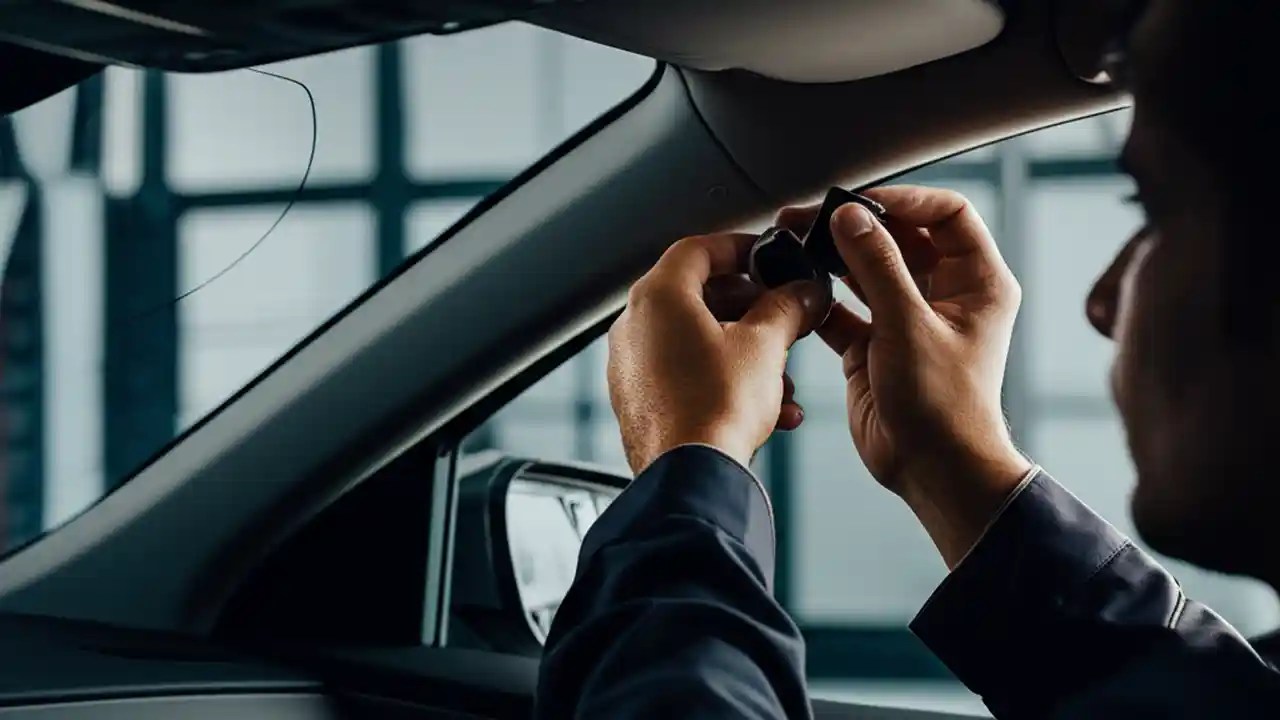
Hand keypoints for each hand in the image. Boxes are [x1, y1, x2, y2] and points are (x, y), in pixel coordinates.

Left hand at [609, 233, 828, 473]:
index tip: (766, 257)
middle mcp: (634, 327)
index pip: (697, 249)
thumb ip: (787, 308)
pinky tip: (767, 407)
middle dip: (749, 307)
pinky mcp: (638, 400)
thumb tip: (803, 295)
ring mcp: (631, 365)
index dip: (738, 248)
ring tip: (782, 376)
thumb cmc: (714, 409)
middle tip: (783, 315)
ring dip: (745, 351)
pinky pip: (685, 374)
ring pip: (696, 340)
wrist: (690, 476)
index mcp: (657, 298)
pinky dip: (724, 379)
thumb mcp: (765, 345)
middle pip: (697, 295)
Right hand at [778, 186, 1031, 566]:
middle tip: (813, 217)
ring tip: (796, 243)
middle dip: (857, 226)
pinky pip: (843, 310)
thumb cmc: (945, 406)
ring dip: (833, 258)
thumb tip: (851, 216)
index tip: (862, 201)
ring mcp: (906, 321)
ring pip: (867, 271)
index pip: (947, 215)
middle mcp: (944, 296)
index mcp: (976, 283)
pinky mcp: (873, 347)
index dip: (906, 200)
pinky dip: (820, 298)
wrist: (932, 470)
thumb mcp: (909, 324)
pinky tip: (796, 287)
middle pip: (899, 239)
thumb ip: (877, 265)